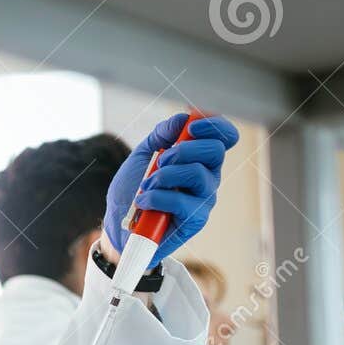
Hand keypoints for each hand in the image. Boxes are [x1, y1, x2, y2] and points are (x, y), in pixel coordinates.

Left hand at [103, 113, 239, 263]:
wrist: (118, 226)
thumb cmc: (132, 190)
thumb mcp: (142, 156)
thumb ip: (162, 135)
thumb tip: (182, 118)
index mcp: (199, 158)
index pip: (224, 136)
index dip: (214, 125)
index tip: (190, 127)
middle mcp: (207, 177)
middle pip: (215, 150)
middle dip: (182, 150)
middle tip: (160, 161)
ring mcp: (203, 199)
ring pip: (197, 174)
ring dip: (164, 176)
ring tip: (146, 186)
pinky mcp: (195, 221)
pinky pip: (182, 202)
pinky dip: (156, 197)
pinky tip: (143, 202)